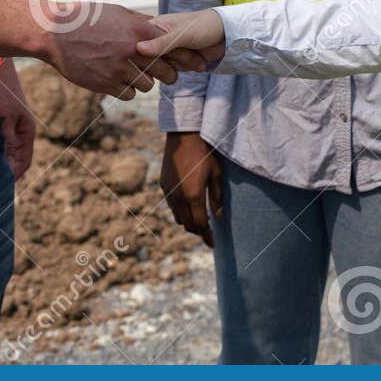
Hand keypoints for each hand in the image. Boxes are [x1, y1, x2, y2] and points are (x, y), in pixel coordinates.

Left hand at [0, 58, 35, 179]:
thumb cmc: (2, 90)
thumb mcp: (4, 119)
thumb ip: (6, 144)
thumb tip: (6, 169)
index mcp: (26, 132)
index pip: (23, 164)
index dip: (11, 176)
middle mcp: (17, 131)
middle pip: (11, 160)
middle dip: (0, 170)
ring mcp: (6, 126)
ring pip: (0, 151)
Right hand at [40, 1, 203, 99]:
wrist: (56, 33)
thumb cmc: (88, 18)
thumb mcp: (119, 13)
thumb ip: (142, 23)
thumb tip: (160, 27)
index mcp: (139, 31)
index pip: (174, 48)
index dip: (183, 56)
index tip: (190, 60)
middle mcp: (132, 51)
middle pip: (166, 71)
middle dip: (169, 73)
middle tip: (168, 73)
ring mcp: (119, 70)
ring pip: (148, 85)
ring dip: (146, 81)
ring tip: (138, 74)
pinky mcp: (106, 84)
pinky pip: (129, 94)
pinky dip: (129, 90)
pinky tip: (122, 81)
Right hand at [135, 9, 224, 65]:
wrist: (226, 35)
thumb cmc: (203, 26)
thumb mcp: (181, 34)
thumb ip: (161, 43)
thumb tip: (138, 49)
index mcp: (153, 26)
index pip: (139, 45)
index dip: (149, 52)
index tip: (168, 51)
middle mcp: (155, 39)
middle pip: (148, 60)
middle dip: (169, 60)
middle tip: (188, 50)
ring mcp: (165, 52)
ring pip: (159, 68)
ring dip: (177, 66)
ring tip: (196, 57)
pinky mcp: (175, 62)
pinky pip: (170, 72)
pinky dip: (182, 70)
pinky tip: (197, 62)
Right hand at [160, 132, 222, 246]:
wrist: (183, 136)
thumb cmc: (204, 154)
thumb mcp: (216, 174)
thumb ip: (216, 197)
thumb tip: (217, 216)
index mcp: (194, 197)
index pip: (201, 225)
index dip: (207, 237)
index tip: (213, 244)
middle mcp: (179, 198)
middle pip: (188, 225)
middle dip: (199, 232)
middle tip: (208, 231)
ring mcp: (169, 192)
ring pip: (178, 218)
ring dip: (188, 222)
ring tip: (199, 218)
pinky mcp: (163, 185)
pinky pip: (171, 206)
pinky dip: (180, 211)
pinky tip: (188, 204)